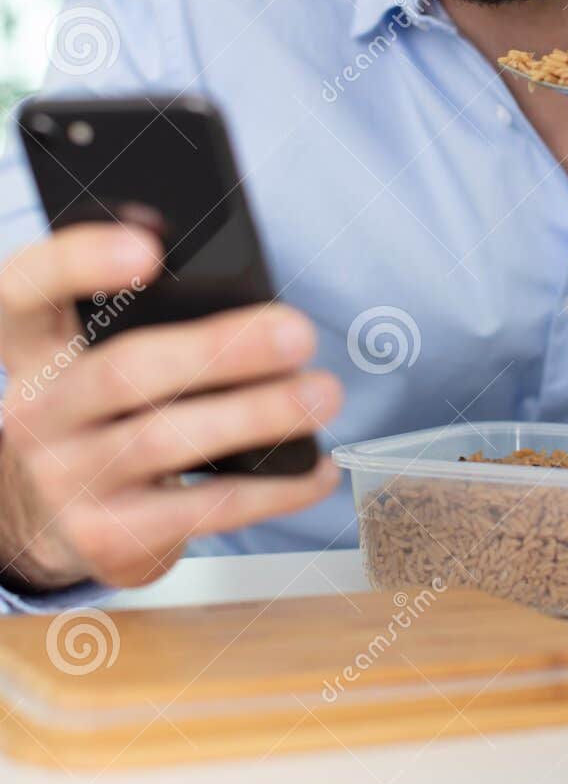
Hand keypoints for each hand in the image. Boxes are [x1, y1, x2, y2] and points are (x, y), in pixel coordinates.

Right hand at [0, 222, 342, 590]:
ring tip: (322, 395)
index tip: (150, 247)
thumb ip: (145, 319)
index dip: (79, 261)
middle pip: (122, 370)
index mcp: (34, 344)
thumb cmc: (105, 412)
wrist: (55, 519)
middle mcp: (36, 410)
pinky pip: (203, 509)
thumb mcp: (96, 357)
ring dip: (256, 416)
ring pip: (165, 441)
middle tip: (298, 334)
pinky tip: (316, 469)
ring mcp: (66, 478)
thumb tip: (252, 302)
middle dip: (220, 349)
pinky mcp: (108, 535)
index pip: (26, 288)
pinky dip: (272, 488)